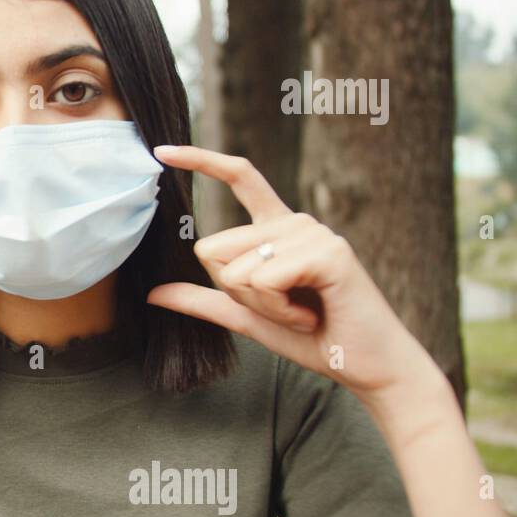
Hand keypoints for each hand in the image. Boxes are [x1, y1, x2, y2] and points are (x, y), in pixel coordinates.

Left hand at [145, 146, 442, 401]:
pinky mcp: (329, 252)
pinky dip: (279, 309)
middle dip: (236, 293)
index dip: (201, 161)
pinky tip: (311, 316)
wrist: (364, 366)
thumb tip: (153, 293)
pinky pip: (264, 279)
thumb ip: (203, 300)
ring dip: (261, 306)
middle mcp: (294, 223)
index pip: (239, 178)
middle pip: (212, 249)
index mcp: (277, 230)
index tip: (162, 150)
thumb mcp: (246, 316)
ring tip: (302, 313)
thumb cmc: (312, 338)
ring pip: (236, 270)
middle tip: (284, 308)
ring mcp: (313, 233)